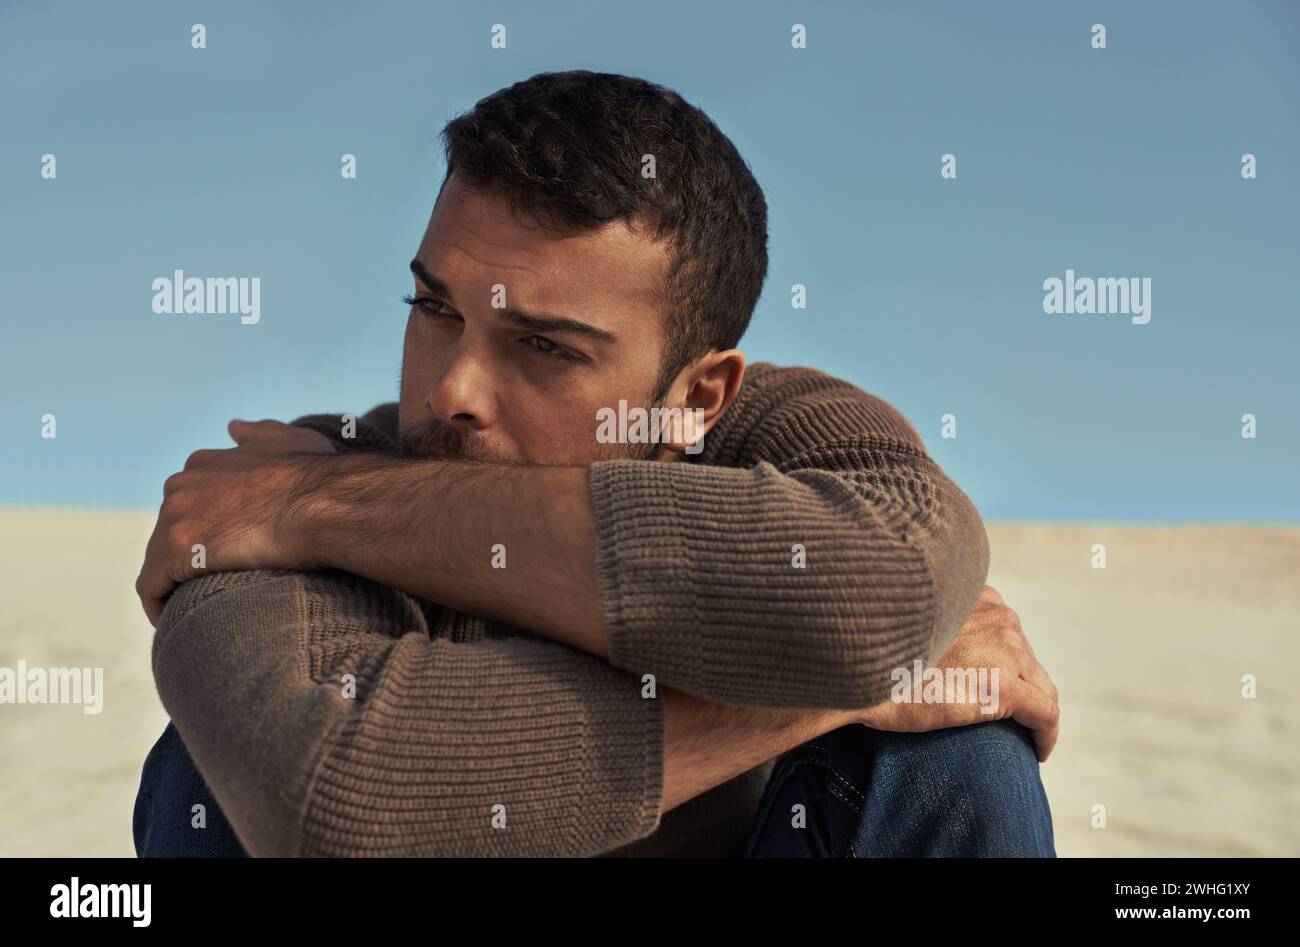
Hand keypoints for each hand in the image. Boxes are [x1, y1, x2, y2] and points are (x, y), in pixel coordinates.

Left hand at [135, 419, 338, 626]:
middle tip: (214, 584)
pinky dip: (158, 606)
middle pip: (169, 530)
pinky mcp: (173, 552)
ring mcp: (174, 517)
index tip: (221, 550)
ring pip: (158, 559)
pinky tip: (176, 622)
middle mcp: (181, 484)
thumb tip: (233, 426)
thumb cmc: (316, 477)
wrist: (322, 504)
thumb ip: (258, 432)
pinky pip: (150, 587)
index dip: (203, 527)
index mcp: (205, 462)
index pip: (189, 500)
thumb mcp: (290, 439)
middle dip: (185, 555)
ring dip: (174, 584)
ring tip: (198, 609)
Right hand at [859, 585, 1060, 761]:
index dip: (1003, 660)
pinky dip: (1045, 735)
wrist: (854, 668)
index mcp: (972, 595)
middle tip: (1005, 717)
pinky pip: (1044, 714)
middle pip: (1025, 658)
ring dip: (1035, 711)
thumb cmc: (868, 650)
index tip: (992, 682)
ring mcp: (1004, 650)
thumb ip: (934, 624)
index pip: (1005, 630)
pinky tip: (1038, 752)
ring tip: (1023, 737)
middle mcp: (996, 615)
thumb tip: (936, 650)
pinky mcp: (1004, 688)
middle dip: (1019, 685)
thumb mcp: (906, 621)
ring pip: (1041, 686)